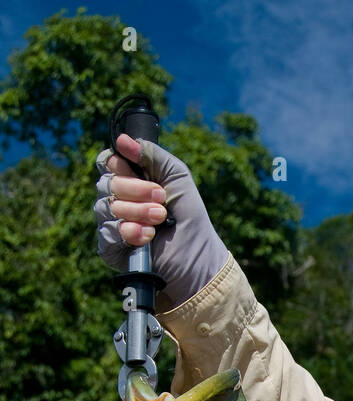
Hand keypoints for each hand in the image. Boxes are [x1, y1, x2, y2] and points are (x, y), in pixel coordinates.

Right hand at [94, 134, 228, 307]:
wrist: (198, 261)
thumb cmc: (190, 220)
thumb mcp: (178, 178)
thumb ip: (152, 155)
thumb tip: (121, 139)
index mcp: (131, 180)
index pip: (108, 162)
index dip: (121, 164)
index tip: (143, 173)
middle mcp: (117, 200)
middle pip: (106, 183)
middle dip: (136, 190)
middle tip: (161, 200)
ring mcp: (112, 224)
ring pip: (106, 207)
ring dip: (137, 212)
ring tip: (160, 220)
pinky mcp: (111, 248)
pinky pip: (107, 233)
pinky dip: (130, 233)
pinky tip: (148, 238)